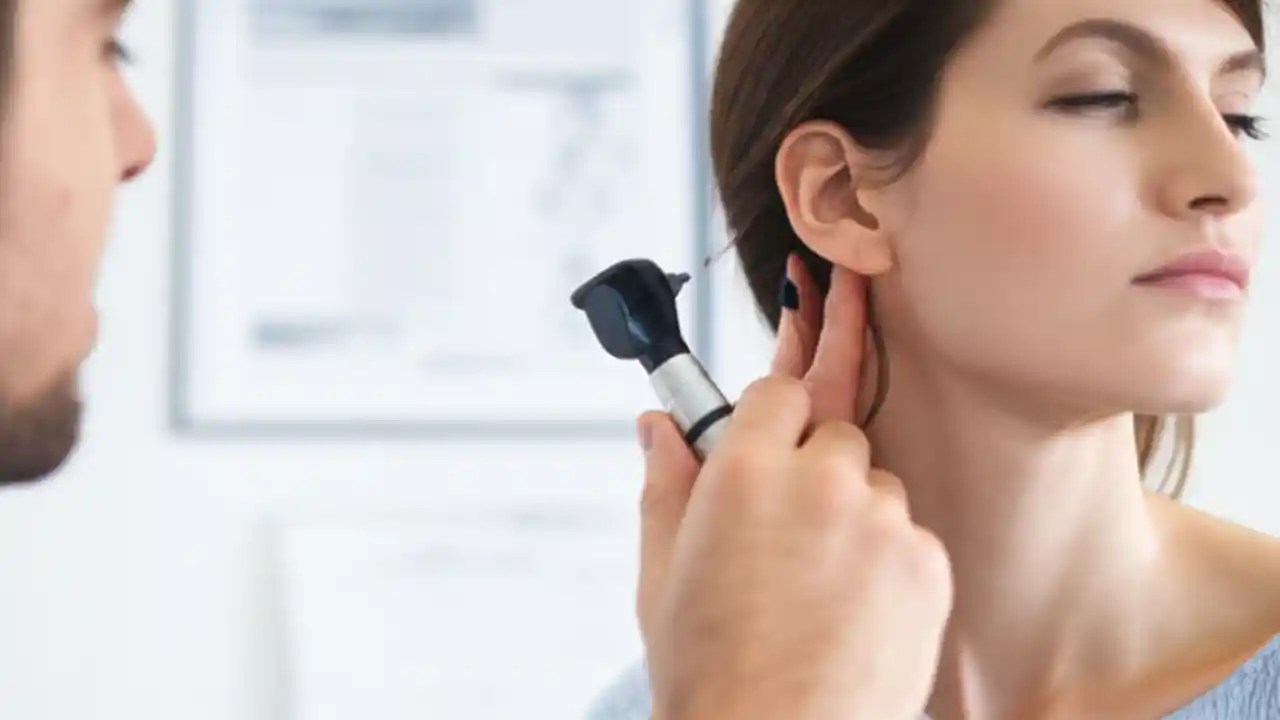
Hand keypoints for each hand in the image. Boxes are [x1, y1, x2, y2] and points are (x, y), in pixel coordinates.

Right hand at [637, 256, 953, 719]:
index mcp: (745, 470)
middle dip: (817, 463)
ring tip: (816, 587)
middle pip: (836, 428)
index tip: (777, 428)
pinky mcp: (928, 563)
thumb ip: (666, 483)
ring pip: (877, 485)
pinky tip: (850, 611)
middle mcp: (820, 479)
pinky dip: (886, 561)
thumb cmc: (708, 667)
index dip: (775, 414)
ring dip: (854, 515)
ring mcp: (883, 520)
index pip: (780, 390)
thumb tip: (653, 423)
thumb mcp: (661, 573)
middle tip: (790, 526)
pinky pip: (909, 535)